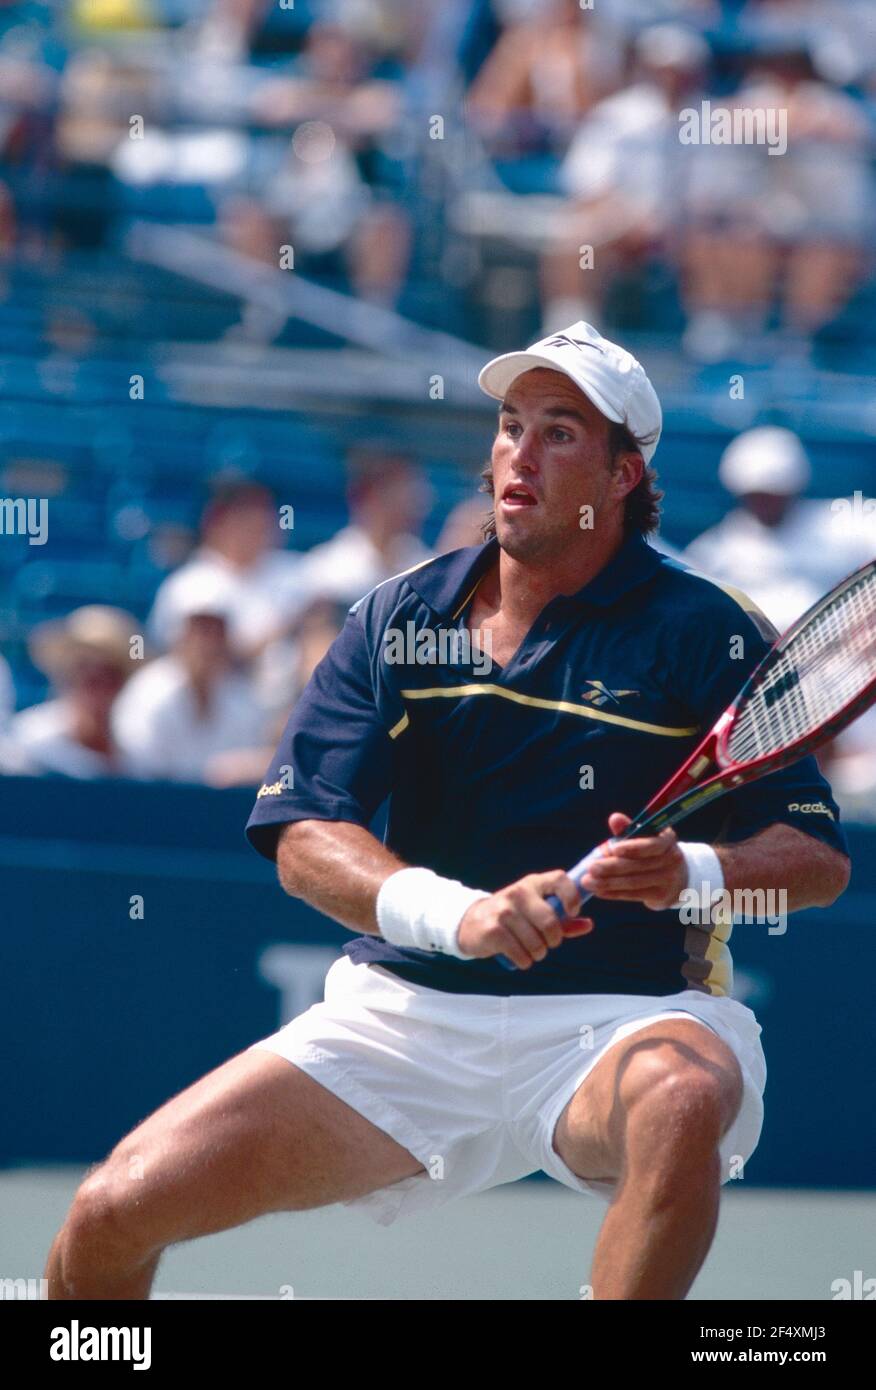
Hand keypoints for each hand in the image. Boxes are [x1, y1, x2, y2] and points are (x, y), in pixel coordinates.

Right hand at [457, 870, 592, 969]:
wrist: (471, 922)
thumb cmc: (512, 918)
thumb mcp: (535, 911)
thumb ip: (563, 919)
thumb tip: (588, 924)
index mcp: (532, 883)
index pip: (559, 879)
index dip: (572, 896)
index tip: (573, 912)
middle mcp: (518, 893)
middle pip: (550, 921)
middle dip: (554, 940)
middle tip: (548, 943)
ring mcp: (504, 911)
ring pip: (537, 943)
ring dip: (538, 954)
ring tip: (531, 950)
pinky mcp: (493, 930)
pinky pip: (521, 954)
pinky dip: (525, 961)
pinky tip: (520, 957)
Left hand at [581, 812, 687, 910]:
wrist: (679, 877)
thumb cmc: (653, 852)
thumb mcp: (645, 837)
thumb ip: (629, 829)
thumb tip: (614, 819)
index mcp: (667, 841)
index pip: (652, 845)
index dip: (633, 847)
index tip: (613, 849)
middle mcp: (671, 860)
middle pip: (638, 865)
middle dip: (612, 867)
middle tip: (591, 867)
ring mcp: (668, 880)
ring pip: (633, 882)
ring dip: (608, 882)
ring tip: (588, 882)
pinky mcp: (661, 896)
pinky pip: (633, 895)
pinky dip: (614, 893)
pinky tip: (599, 891)